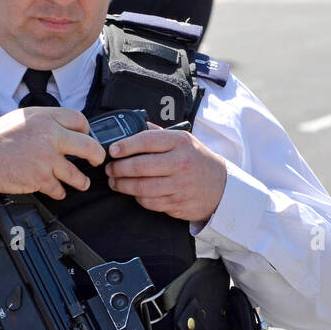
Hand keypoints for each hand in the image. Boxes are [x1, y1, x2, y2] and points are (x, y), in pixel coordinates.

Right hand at [0, 107, 105, 201]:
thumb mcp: (22, 118)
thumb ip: (45, 121)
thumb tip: (64, 129)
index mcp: (45, 118)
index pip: (80, 120)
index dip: (87, 130)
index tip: (87, 137)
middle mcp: (50, 136)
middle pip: (89, 146)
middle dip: (97, 156)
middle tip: (97, 160)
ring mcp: (47, 159)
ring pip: (77, 174)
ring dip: (81, 181)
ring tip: (81, 182)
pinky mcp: (40, 178)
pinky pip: (59, 189)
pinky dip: (59, 191)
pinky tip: (56, 189)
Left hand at [105, 122, 226, 223]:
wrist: (221, 186)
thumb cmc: (196, 160)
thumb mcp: (183, 140)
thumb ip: (158, 134)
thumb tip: (132, 125)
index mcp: (180, 143)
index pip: (147, 141)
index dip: (125, 145)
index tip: (112, 150)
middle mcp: (181, 163)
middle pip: (140, 166)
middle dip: (118, 168)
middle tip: (109, 168)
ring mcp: (180, 185)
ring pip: (141, 187)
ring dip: (122, 185)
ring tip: (114, 181)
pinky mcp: (177, 203)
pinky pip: (149, 202)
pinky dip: (137, 197)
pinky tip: (133, 192)